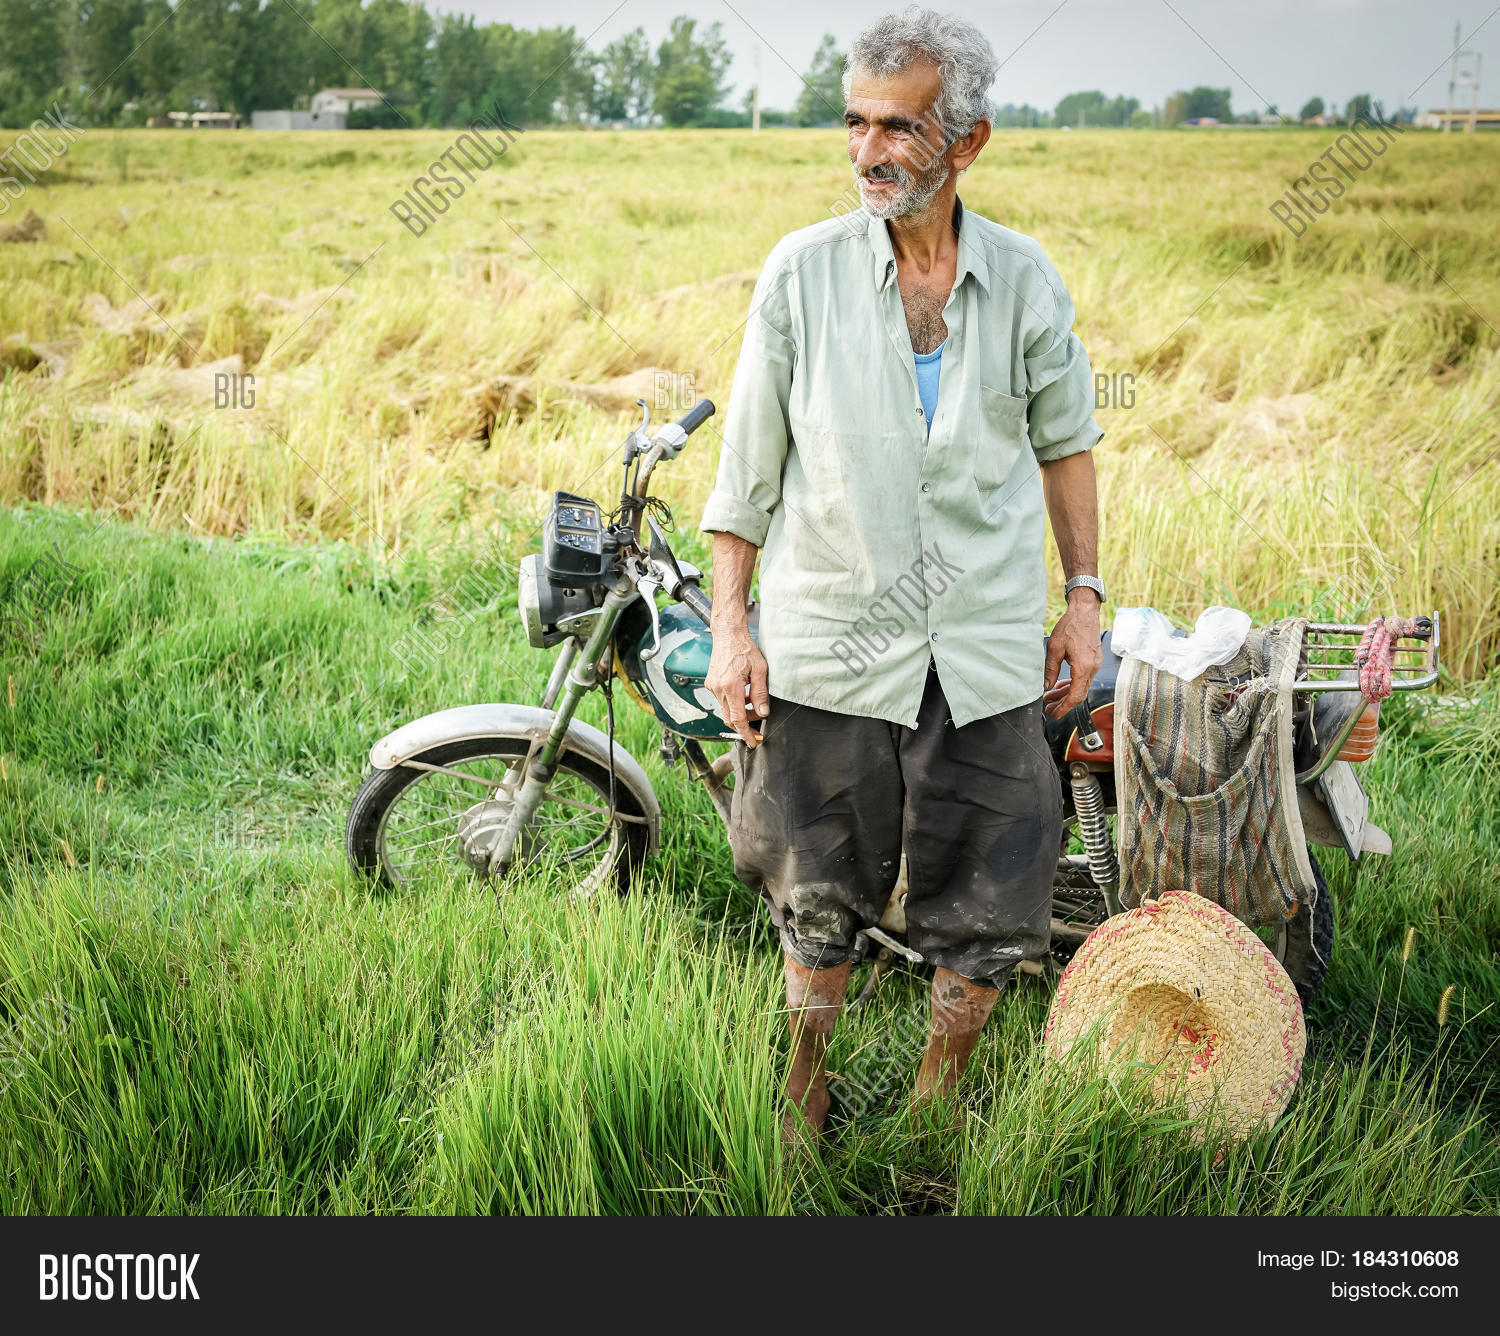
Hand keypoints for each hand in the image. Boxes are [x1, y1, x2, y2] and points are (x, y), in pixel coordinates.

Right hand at [706, 624, 769, 745]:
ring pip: (726, 710)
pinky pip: (722, 701)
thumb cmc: (744, 649)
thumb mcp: (760, 670)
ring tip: (753, 703)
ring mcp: (712, 686)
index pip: (737, 718)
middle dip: (744, 725)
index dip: (746, 733)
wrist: (728, 634)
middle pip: (730, 718)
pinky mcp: (710, 684)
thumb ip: (760, 693)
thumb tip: (763, 712)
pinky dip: (733, 703)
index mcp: (731, 686)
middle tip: (758, 725)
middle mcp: (718, 688)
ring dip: (740, 712)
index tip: (753, 741)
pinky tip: (743, 694)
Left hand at [1043, 593, 1102, 718]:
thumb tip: (1046, 686)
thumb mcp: (1054, 648)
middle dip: (1063, 703)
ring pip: (1081, 687)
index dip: (1064, 707)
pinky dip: (1072, 684)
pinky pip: (1084, 678)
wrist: (1084, 612)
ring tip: (1051, 696)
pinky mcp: (1093, 660)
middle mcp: (1092, 668)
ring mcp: (1094, 664)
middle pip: (1079, 695)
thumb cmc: (1070, 626)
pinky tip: (1061, 684)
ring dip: (1066, 693)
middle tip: (1049, 707)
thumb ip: (1050, 669)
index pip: (1075, 696)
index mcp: (1083, 667)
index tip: (1053, 713)